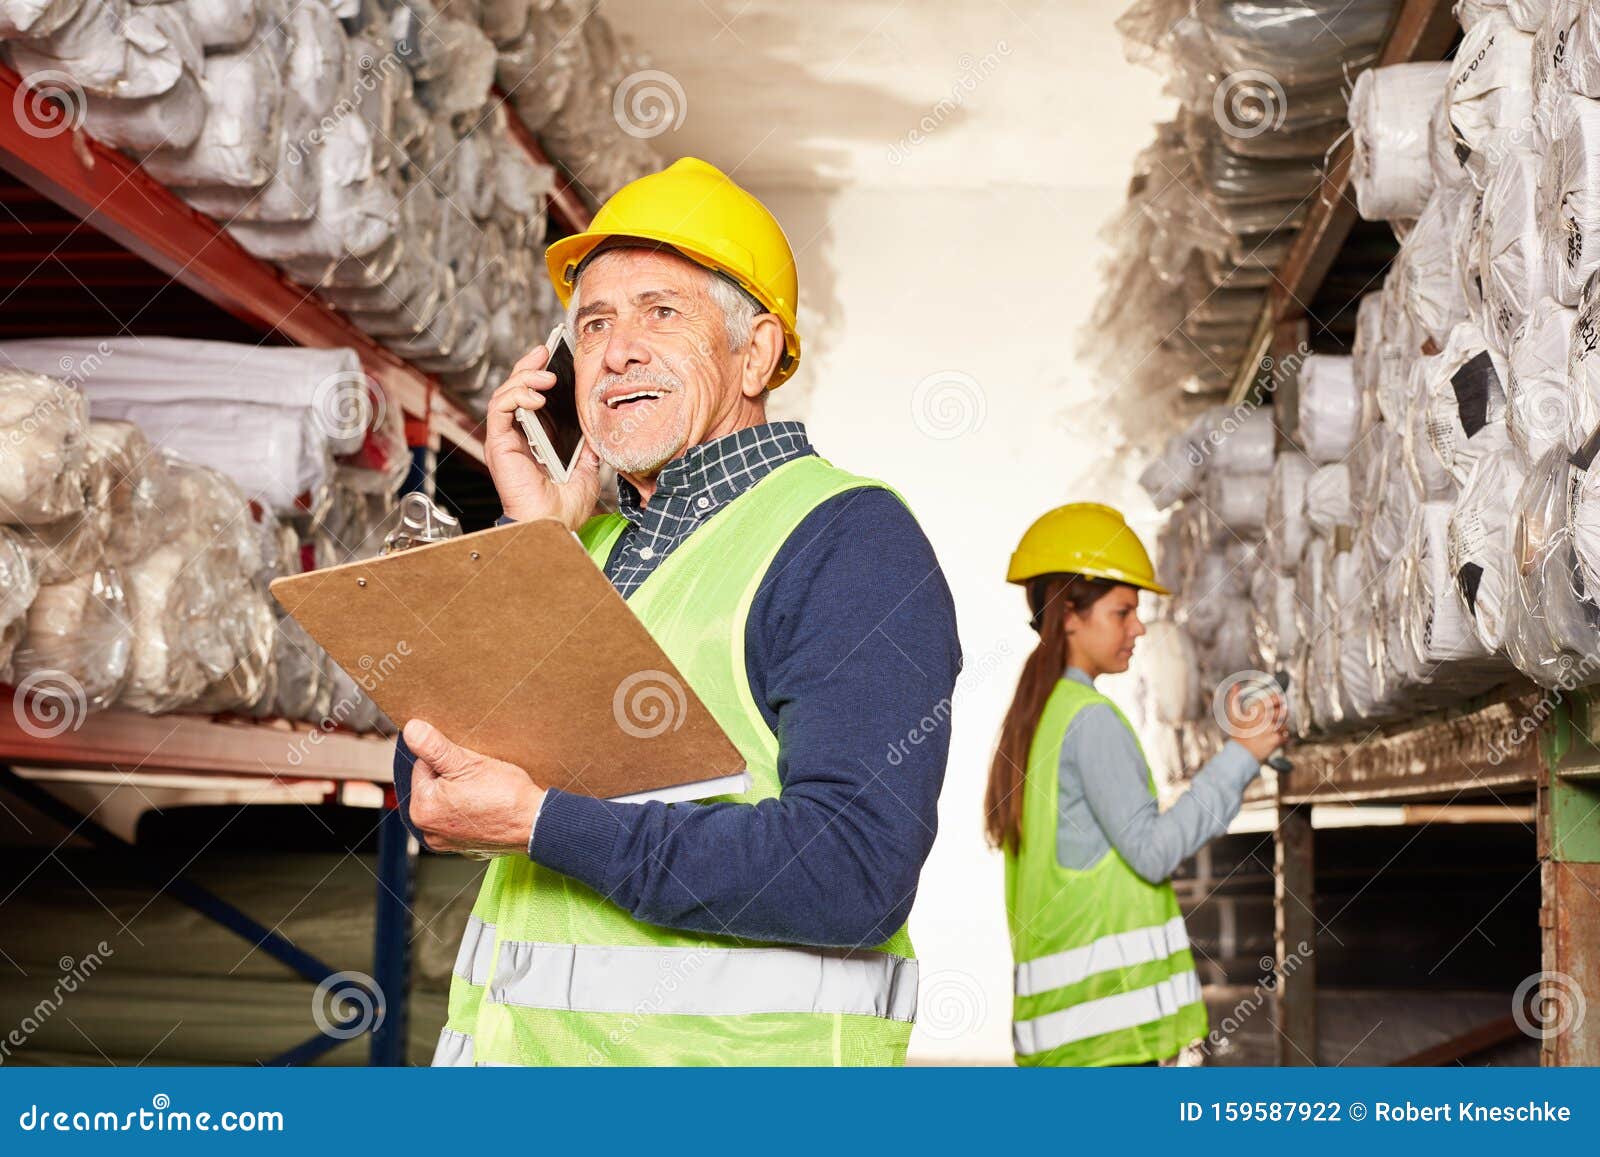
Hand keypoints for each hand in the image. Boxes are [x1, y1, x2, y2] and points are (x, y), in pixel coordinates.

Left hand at [404, 719, 544, 856]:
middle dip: (452, 775)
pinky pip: (458, 818)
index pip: (422, 766)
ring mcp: (446, 841)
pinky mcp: (463, 845)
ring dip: (460, 791)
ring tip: (482, 790)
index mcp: (422, 809)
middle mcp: (428, 830)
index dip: (447, 758)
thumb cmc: (506, 797)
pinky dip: (469, 809)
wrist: (535, 824)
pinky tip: (485, 804)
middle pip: (433, 785)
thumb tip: (412, 730)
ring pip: (446, 801)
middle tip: (477, 777)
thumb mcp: (468, 763)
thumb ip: (434, 747)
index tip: (468, 763)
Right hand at [483, 343, 602, 529]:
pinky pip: (500, 410)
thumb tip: (597, 425)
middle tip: (546, 352)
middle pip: (515, 389)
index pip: (532, 396)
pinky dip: (516, 397)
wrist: (555, 525)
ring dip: (525, 378)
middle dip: (529, 366)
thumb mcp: (587, 467)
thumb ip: (587, 444)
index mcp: (535, 438)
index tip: (555, 355)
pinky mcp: (499, 444)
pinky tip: (536, 397)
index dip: (539, 373)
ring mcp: (506, 439)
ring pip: (505, 394)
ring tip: (547, 376)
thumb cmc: (565, 506)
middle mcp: (517, 435)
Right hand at [1223, 683, 1289, 762]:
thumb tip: (1235, 685)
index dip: (1277, 698)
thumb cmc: (1237, 735)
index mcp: (1255, 711)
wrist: (1240, 755)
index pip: (1272, 699)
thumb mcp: (1234, 716)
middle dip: (1283, 712)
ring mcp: (1271, 730)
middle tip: (1281, 714)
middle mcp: (1265, 719)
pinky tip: (1276, 738)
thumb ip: (1234, 699)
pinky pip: (1286, 736)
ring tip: (1276, 728)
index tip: (1279, 699)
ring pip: (1285, 723)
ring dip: (1283, 725)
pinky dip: (1283, 737)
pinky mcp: (1276, 740)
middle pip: (1282, 711)